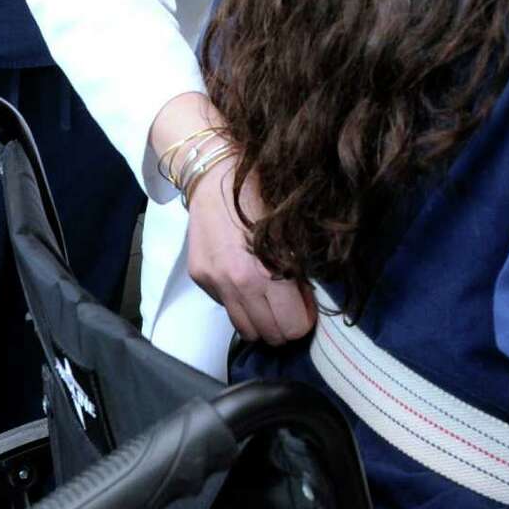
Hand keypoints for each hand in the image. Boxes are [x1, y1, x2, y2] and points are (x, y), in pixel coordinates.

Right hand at [172, 94, 313, 344]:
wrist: (216, 172)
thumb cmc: (263, 193)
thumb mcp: (292, 230)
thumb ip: (301, 269)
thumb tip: (308, 300)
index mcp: (267, 272)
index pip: (293, 327)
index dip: (304, 318)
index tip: (306, 304)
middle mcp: (238, 284)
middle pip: (269, 335)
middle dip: (284, 325)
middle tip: (290, 305)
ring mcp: (215, 283)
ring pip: (245, 329)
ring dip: (260, 321)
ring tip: (269, 300)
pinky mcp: (200, 278)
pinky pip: (225, 308)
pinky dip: (238, 303)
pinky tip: (245, 281)